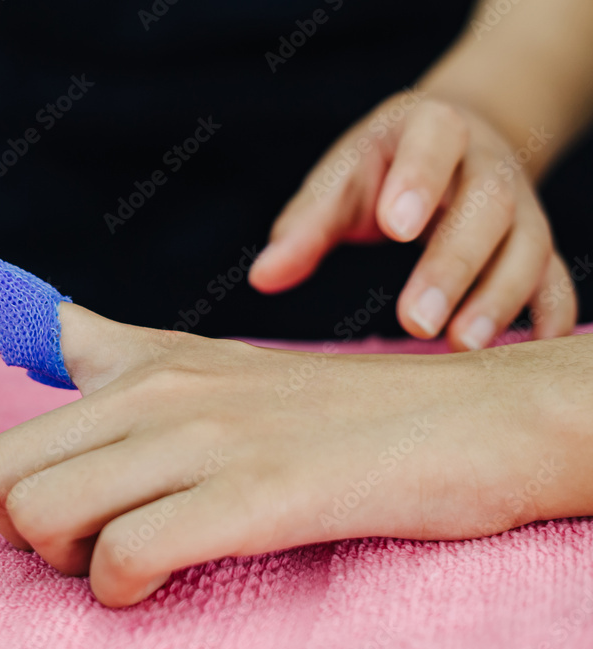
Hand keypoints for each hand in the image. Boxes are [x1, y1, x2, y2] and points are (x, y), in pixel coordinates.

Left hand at [0, 303, 588, 606]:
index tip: (18, 484)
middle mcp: (154, 392)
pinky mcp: (254, 496)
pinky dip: (123, 589)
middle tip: (82, 543)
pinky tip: (157, 583)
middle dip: (21, 531)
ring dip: (67, 564)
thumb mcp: (202, 361)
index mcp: (138, 364)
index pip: (3, 401)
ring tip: (124, 561)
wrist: (457, 420)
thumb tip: (35, 339)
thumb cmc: (322, 408)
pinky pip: (125, 555)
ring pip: (42, 514)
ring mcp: (202, 440)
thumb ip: (111, 352)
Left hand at [249, 91, 576, 349]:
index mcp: (431, 127)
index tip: (394, 228)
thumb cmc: (382, 168)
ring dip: (498, 298)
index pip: (434, 141)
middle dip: (453, 265)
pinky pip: (554, 278)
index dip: (419, 179)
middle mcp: (486, 163)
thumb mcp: (342, 178)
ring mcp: (521, 205)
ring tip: (462, 346)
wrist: (458, 140)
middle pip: (486, 207)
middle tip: (416, 322)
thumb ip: (306, 225)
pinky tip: (531, 352)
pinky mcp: (535, 244)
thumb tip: (262, 277)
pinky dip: (548, 314)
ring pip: (527, 246)